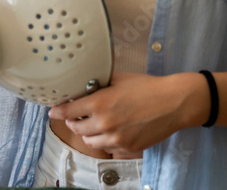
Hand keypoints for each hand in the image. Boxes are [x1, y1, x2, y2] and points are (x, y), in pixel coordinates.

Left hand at [48, 72, 208, 156]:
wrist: (173, 103)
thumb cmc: (146, 87)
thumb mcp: (119, 78)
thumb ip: (99, 83)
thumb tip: (84, 84)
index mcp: (99, 103)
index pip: (68, 111)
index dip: (58, 111)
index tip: (53, 111)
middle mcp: (105, 123)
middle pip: (76, 128)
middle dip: (72, 122)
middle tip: (75, 116)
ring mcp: (116, 138)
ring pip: (90, 141)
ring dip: (87, 133)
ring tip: (92, 125)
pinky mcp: (128, 148)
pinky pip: (108, 148)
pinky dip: (104, 141)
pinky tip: (110, 131)